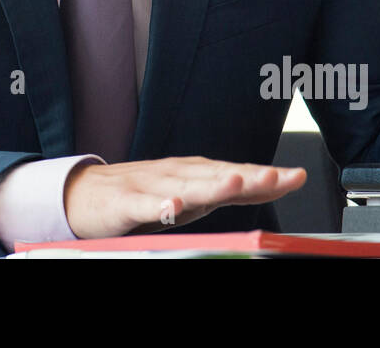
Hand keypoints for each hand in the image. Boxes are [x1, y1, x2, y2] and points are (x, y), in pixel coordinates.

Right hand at [63, 156, 305, 239]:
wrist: (82, 193)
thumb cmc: (140, 195)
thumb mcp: (186, 195)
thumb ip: (220, 194)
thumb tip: (264, 188)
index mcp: (194, 175)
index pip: (237, 174)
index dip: (266, 176)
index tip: (297, 176)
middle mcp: (176, 175)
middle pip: (217, 177)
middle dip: (248, 177)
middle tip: (277, 176)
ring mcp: (149, 186)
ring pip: (185, 186)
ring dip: (211, 185)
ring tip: (236, 184)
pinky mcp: (122, 202)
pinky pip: (142, 204)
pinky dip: (158, 205)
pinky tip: (172, 206)